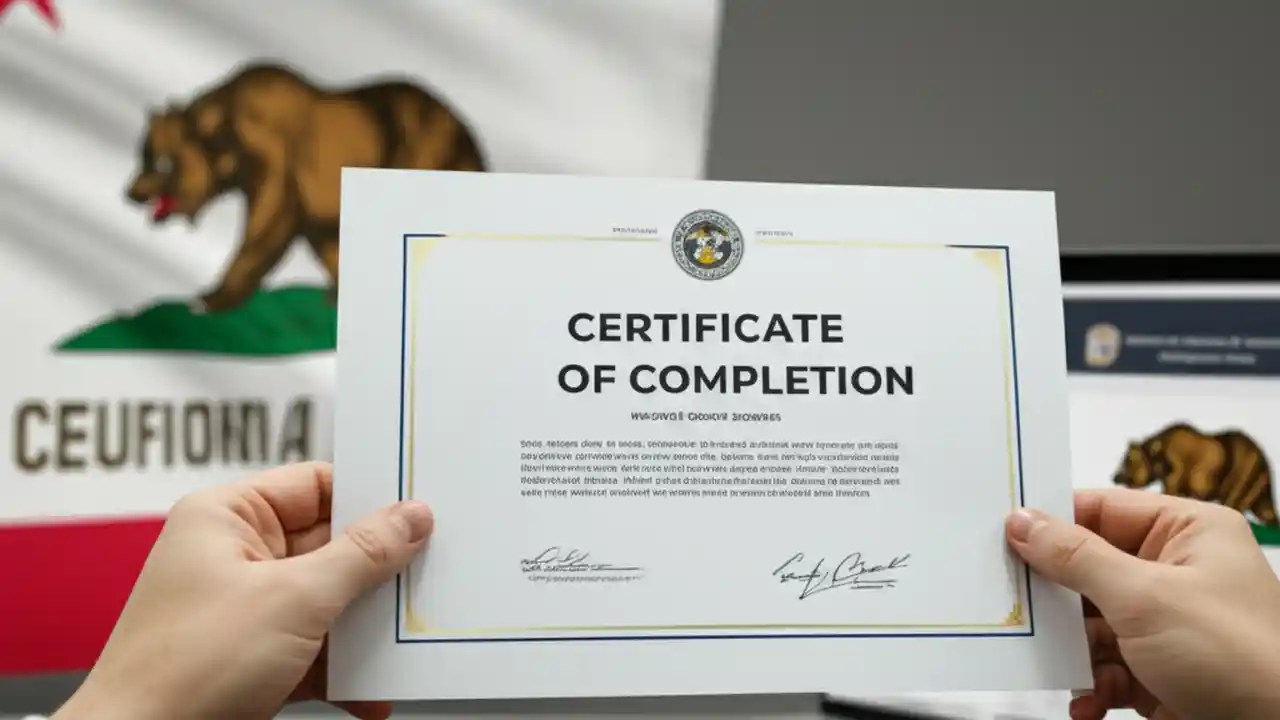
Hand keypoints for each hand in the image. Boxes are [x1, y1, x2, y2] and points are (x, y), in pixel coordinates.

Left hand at [52, 462, 432, 719]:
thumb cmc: (186, 668)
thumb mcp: (294, 599)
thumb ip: (362, 555)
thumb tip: (411, 518)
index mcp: (227, 516)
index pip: (316, 483)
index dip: (370, 494)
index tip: (423, 508)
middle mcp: (235, 555)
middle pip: (331, 544)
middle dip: (378, 569)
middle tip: (428, 575)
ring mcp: (245, 609)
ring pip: (330, 600)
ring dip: (367, 625)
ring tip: (407, 638)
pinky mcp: (255, 657)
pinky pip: (317, 648)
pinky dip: (346, 668)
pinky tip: (373, 690)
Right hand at [1006, 489, 1279, 719]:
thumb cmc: (1241, 659)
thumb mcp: (1145, 598)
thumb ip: (1077, 557)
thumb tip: (1023, 522)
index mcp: (1188, 533)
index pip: (1102, 510)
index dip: (1052, 522)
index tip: (1002, 535)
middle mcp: (1178, 572)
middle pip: (1089, 568)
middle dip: (1055, 596)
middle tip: (1014, 604)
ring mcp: (1167, 624)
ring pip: (1090, 623)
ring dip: (1071, 649)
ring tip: (1052, 664)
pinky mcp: (1159, 670)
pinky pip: (1105, 666)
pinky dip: (1090, 684)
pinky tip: (1087, 701)